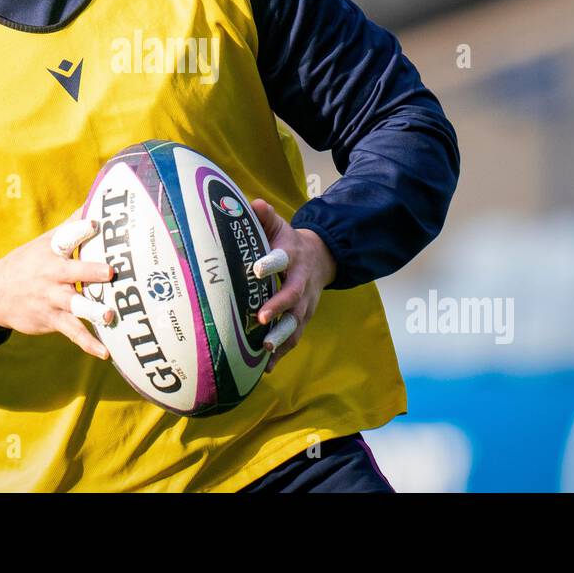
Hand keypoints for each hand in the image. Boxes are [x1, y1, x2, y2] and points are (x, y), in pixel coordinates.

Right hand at [0, 209, 117, 360]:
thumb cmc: (28, 262)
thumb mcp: (45, 242)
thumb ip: (71, 226)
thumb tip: (95, 201)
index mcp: (52, 251)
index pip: (66, 237)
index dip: (80, 229)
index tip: (95, 223)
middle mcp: (52, 274)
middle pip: (73, 271)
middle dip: (91, 272)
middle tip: (110, 272)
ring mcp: (51, 299)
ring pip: (74, 304)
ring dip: (92, 310)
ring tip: (109, 316)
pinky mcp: (52, 320)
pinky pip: (72, 331)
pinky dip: (88, 343)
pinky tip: (104, 352)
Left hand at [250, 198, 337, 373]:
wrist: (320, 259)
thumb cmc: (288, 241)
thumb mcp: (279, 225)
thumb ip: (265, 216)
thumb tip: (253, 203)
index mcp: (292, 255)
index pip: (282, 258)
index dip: (271, 262)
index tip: (256, 268)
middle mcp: (301, 282)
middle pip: (293, 296)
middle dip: (278, 307)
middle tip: (261, 318)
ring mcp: (305, 303)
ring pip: (296, 322)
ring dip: (281, 336)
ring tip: (265, 349)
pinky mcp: (303, 319)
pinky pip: (294, 337)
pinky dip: (281, 353)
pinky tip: (265, 368)